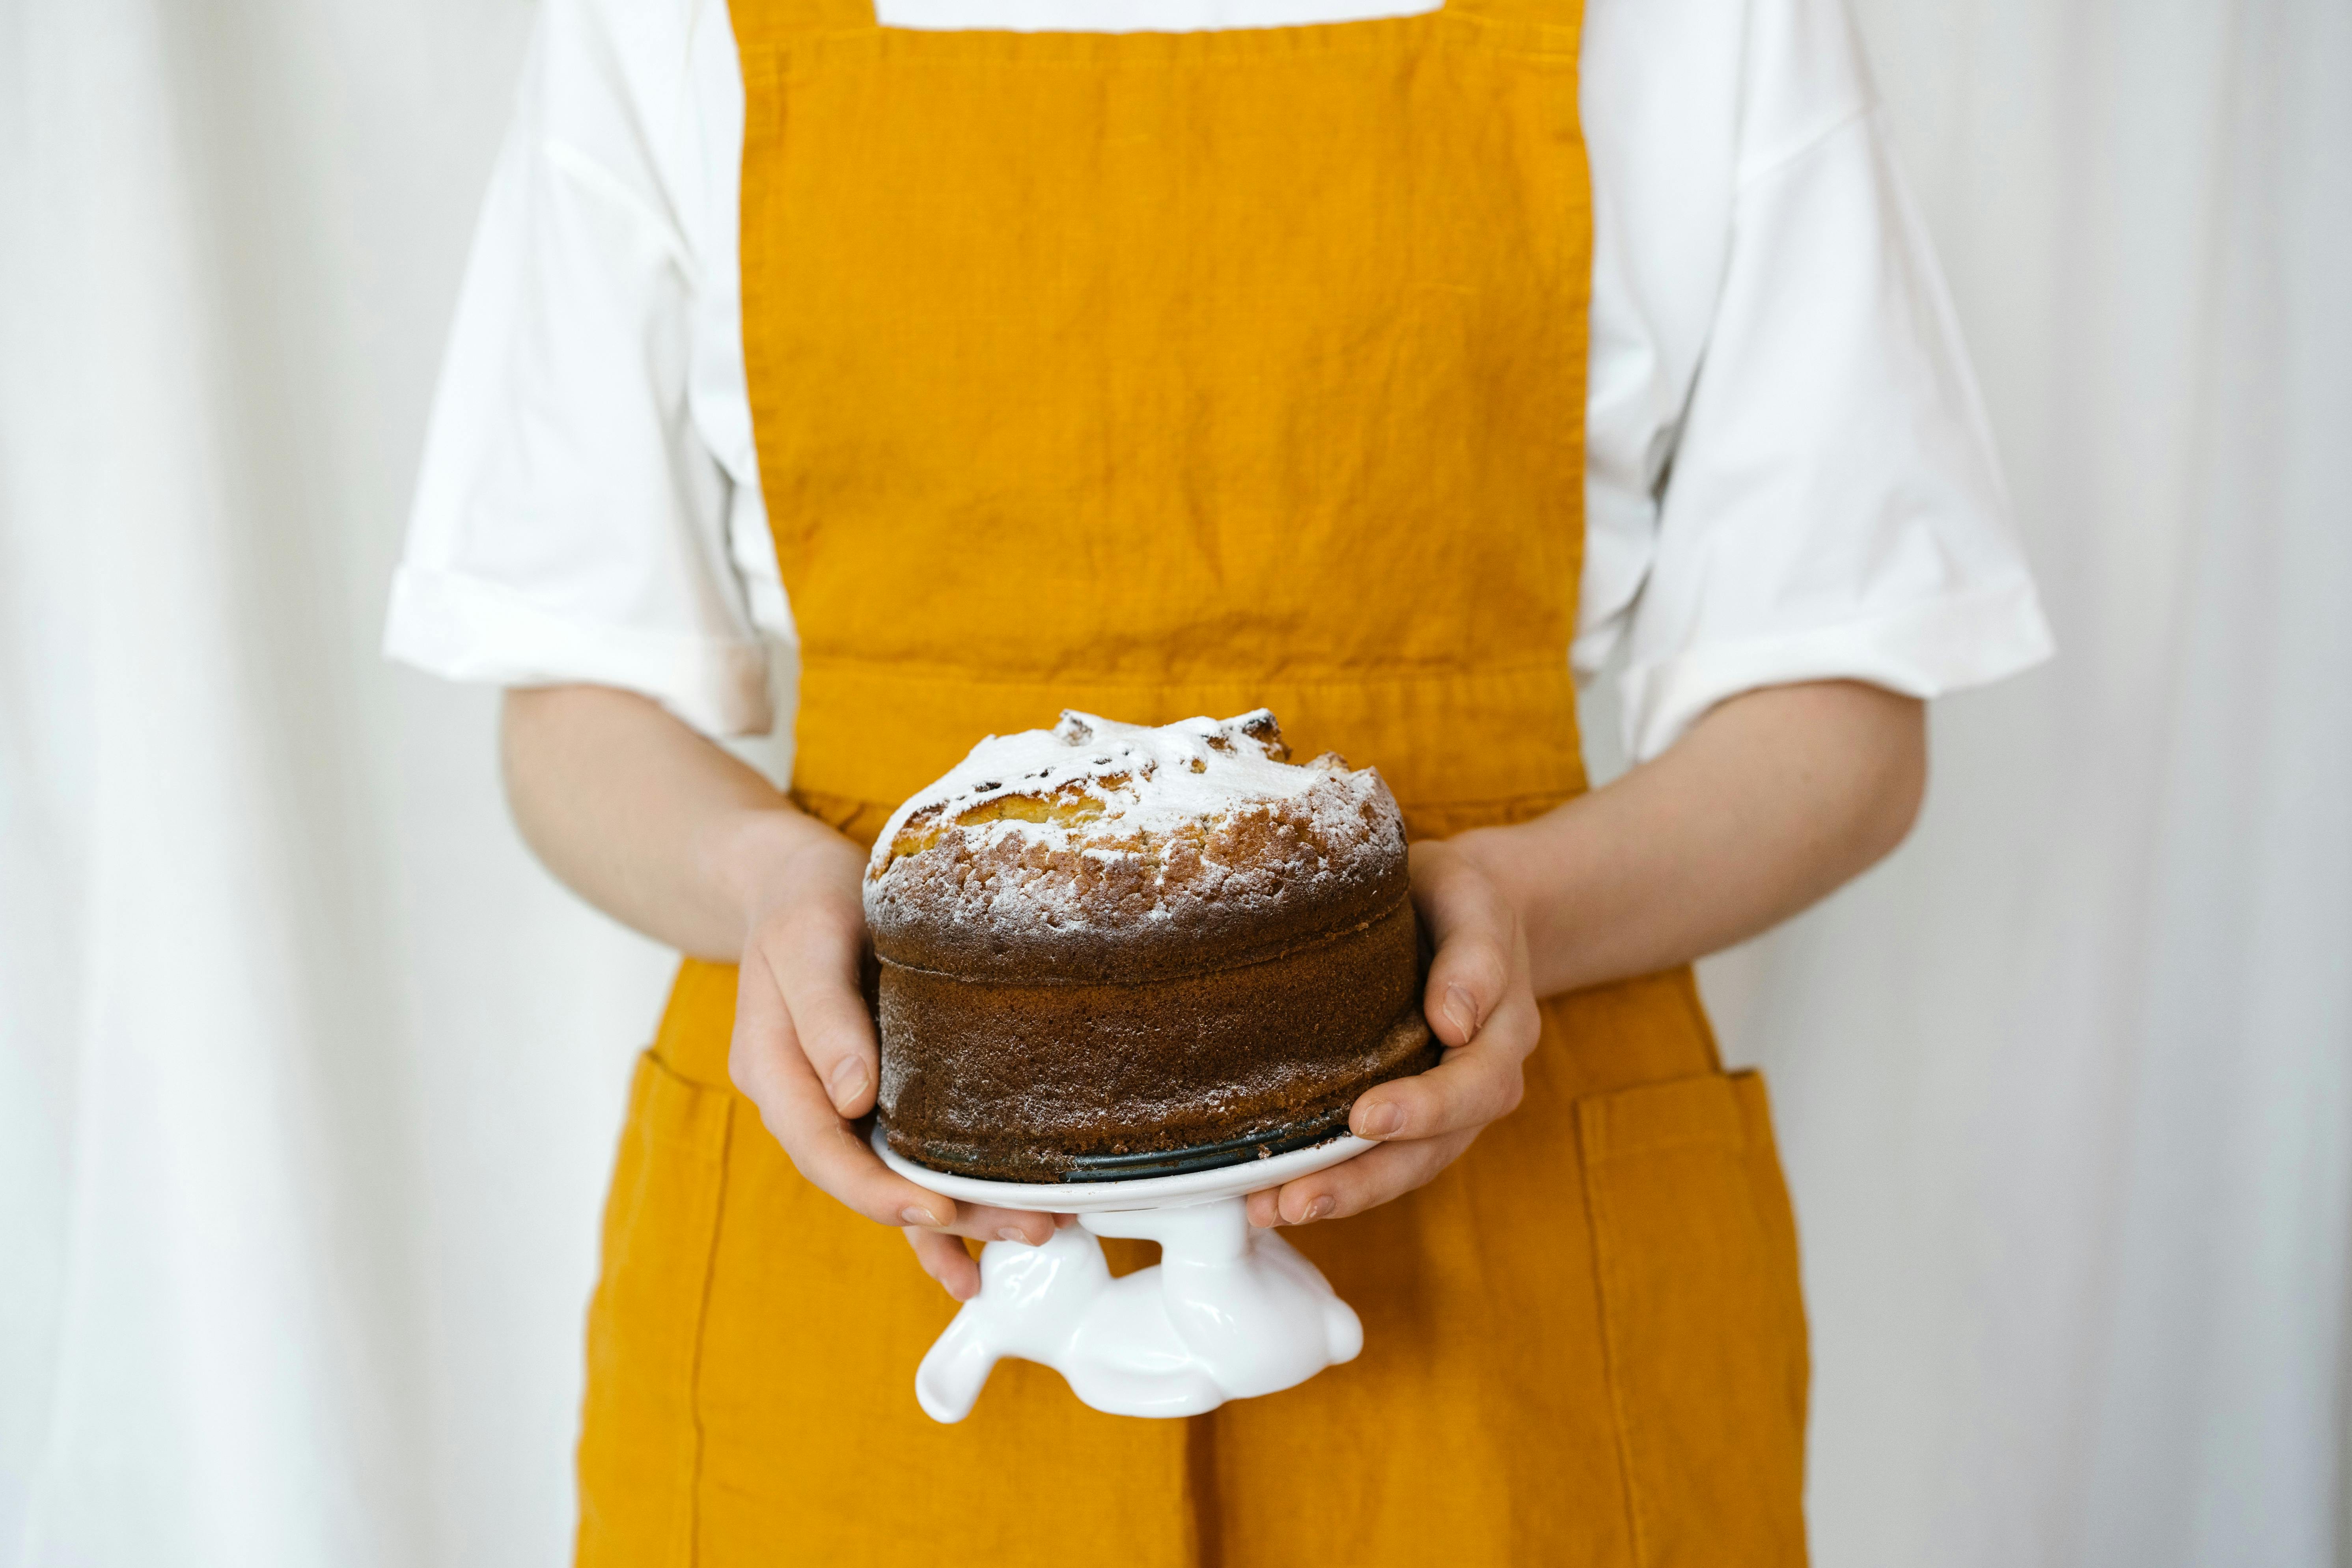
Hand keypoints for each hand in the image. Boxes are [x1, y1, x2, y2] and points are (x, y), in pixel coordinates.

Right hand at [725, 820, 1065, 1299]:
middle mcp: (805, 1099)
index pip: (824, 1149)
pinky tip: (978, 1248)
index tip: (940, 1211)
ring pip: (893, 1177)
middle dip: (944, 1216)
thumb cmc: (804, 901)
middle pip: (866, 1178)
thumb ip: (825, 1016)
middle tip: (1027, 1229)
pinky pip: (902, 1160)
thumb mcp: (807, 940)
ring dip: (960, 1216)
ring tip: (1035, 1234)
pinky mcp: (873, 1094)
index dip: (880, 1190)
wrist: (794, 880)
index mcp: (774, 1070)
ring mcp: (838, 1102)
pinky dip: (939, 1207)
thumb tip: (853, 1098)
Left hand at [1246, 833, 1540, 1228]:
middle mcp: (1483, 1080)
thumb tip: (1454, 1021)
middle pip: (1438, 1146)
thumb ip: (1471, 954)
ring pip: (1407, 1166)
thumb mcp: (1468, 898)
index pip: (1476, 1082)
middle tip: (1299, 1199)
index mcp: (1504, 1028)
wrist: (1469, 910)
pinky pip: (1383, 1158)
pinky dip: (1334, 1180)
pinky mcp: (1412, 1112)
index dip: (1426, 1107)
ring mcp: (1450, 1106)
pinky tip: (1273, 1196)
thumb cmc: (1457, 899)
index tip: (1367, 1118)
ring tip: (1274, 1211)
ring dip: (1343, 1194)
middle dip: (1367, 1177)